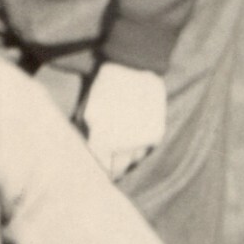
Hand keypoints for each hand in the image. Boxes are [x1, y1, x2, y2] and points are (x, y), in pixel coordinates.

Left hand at [77, 62, 166, 179]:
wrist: (132, 69)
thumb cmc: (104, 89)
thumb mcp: (87, 111)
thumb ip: (88, 135)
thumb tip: (89, 153)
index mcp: (102, 142)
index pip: (100, 170)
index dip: (98, 172)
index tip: (96, 174)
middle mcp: (123, 146)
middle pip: (118, 170)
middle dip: (113, 170)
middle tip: (109, 168)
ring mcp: (141, 141)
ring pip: (134, 161)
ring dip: (128, 158)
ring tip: (122, 150)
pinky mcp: (156, 134)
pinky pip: (147, 150)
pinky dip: (141, 148)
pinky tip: (134, 138)